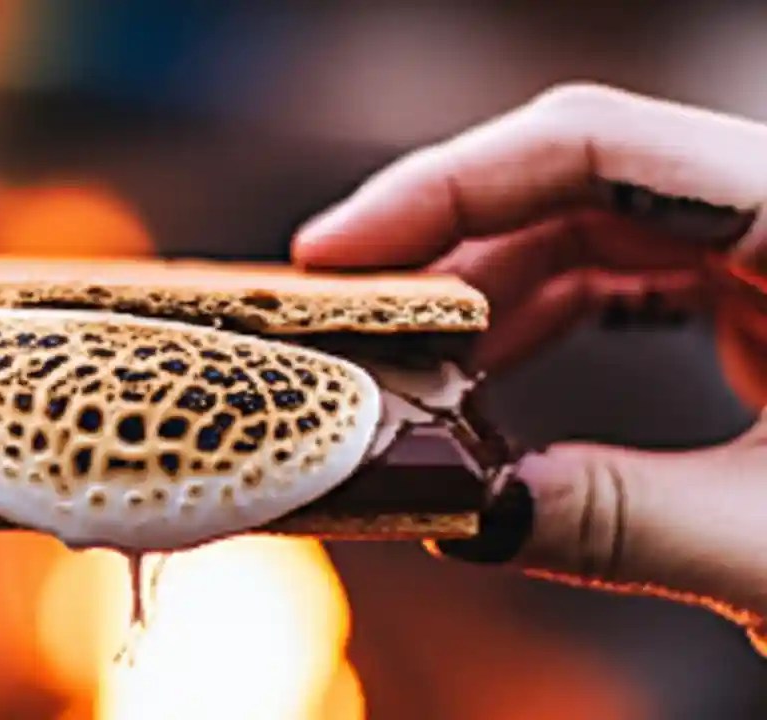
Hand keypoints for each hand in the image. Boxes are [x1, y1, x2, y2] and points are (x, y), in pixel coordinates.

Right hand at [293, 83, 766, 655]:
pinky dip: (549, 323)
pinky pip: (630, 278)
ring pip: (593, 230)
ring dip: (488, 298)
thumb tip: (454, 513)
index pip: (596, 145)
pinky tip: (493, 382)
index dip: (441, 185)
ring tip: (412, 375)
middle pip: (575, 181)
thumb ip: (610, 523)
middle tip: (347, 324)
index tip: (333, 251)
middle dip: (445, 251)